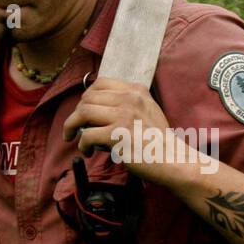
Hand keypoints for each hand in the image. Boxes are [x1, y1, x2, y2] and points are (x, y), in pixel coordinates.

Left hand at [62, 77, 178, 181]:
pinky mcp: (118, 135)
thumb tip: (98, 107)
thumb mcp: (148, 110)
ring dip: (72, 126)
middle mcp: (129, 99)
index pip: (100, 83)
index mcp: (136, 90)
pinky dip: (82, 144)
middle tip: (76, 127)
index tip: (84, 111)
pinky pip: (87, 135)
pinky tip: (87, 151)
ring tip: (73, 137)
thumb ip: (128, 103)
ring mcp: (124, 116)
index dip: (87, 97)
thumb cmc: (158, 140)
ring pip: (83, 113)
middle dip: (76, 113)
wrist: (172, 159)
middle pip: (88, 98)